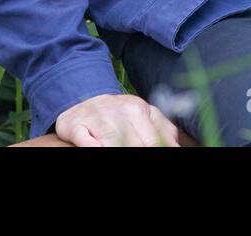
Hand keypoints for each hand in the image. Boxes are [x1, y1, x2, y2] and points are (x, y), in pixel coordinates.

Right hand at [55, 93, 181, 146]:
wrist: (84, 99)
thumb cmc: (119, 113)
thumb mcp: (144, 114)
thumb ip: (163, 128)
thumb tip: (176, 145)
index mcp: (138, 109)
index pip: (151, 141)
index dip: (155, 149)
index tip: (156, 152)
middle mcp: (117, 111)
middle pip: (133, 144)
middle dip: (135, 150)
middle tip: (131, 149)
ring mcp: (96, 117)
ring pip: (110, 143)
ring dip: (116, 149)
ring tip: (119, 150)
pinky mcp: (75, 125)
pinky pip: (86, 142)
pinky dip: (94, 147)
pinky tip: (100, 148)